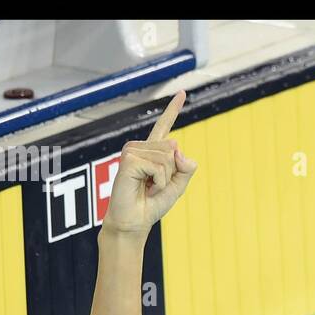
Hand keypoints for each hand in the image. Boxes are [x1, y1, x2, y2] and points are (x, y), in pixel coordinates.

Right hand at [102, 90, 196, 234]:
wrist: (134, 222)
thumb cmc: (151, 205)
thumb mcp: (177, 186)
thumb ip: (186, 168)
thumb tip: (178, 150)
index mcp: (152, 151)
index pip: (164, 126)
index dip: (173, 109)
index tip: (182, 92)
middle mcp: (140, 147)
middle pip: (173, 149)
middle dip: (172, 172)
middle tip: (154, 186)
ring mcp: (132, 151)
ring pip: (167, 157)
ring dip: (164, 179)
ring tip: (148, 187)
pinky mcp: (128, 159)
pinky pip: (158, 167)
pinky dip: (159, 182)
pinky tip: (144, 188)